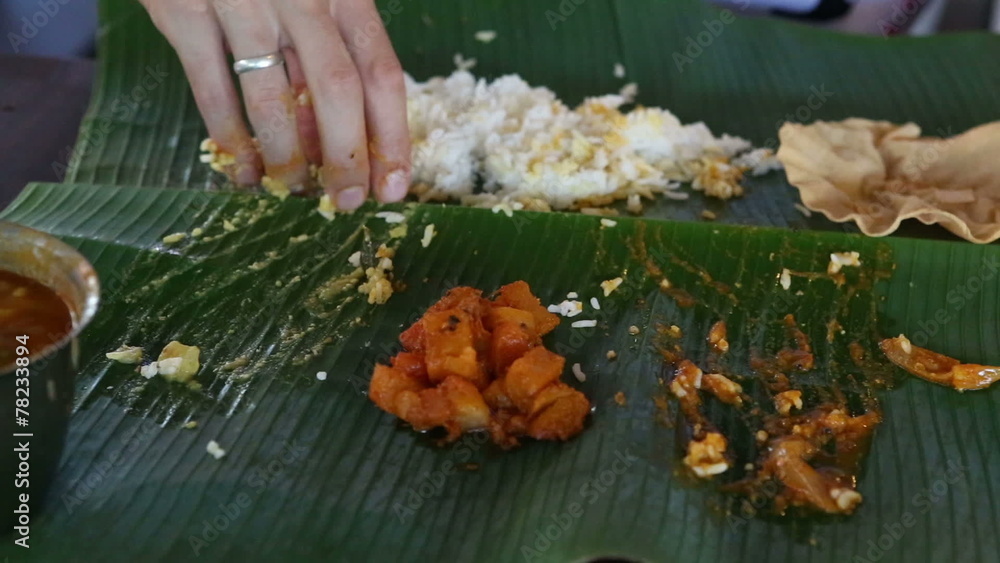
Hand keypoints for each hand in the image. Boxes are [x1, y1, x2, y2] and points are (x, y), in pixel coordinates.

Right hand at [141, 0, 410, 209]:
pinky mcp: (182, 12)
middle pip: (337, 90)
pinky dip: (230, 139)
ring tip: (293, 191)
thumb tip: (335, 138)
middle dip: (346, 157)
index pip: (381, 72)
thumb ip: (326, 50)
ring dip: (287, 156)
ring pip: (273, 97)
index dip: (392, 135)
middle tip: (348, 201)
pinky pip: (211, 89)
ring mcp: (239, 2)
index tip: (394, 185)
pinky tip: (243, 172)